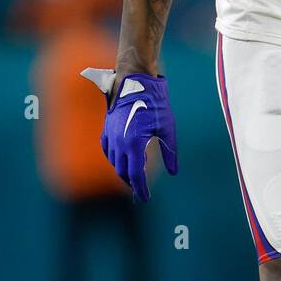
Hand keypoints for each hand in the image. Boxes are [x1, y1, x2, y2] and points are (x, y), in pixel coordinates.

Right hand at [81, 68, 178, 201]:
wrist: (135, 82)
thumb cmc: (155, 103)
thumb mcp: (168, 128)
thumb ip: (170, 152)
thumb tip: (173, 171)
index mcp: (134, 144)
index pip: (136, 175)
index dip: (141, 189)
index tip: (145, 198)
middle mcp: (119, 143)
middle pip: (123, 172)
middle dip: (132, 182)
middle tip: (141, 189)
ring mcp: (111, 136)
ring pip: (114, 162)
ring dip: (124, 170)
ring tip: (135, 174)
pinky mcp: (106, 129)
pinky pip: (107, 150)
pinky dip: (114, 158)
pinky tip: (121, 160)